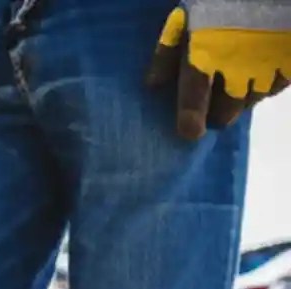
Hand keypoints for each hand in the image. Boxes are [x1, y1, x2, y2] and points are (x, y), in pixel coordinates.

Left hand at [146, 2, 290, 140]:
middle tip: (212, 107)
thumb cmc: (217, 1)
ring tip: (235, 85)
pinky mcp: (289, 67)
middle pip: (225, 112)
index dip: (190, 121)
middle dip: (217, 114)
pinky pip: (275, 88)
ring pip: (249, 102)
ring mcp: (266, 71)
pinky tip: (258, 73)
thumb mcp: (185, 19)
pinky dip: (264, 86)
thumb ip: (168, 53)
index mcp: (205, 59)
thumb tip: (153, 85)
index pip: (194, 100)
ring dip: (240, 100)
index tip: (190, 133)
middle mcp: (236, 72)